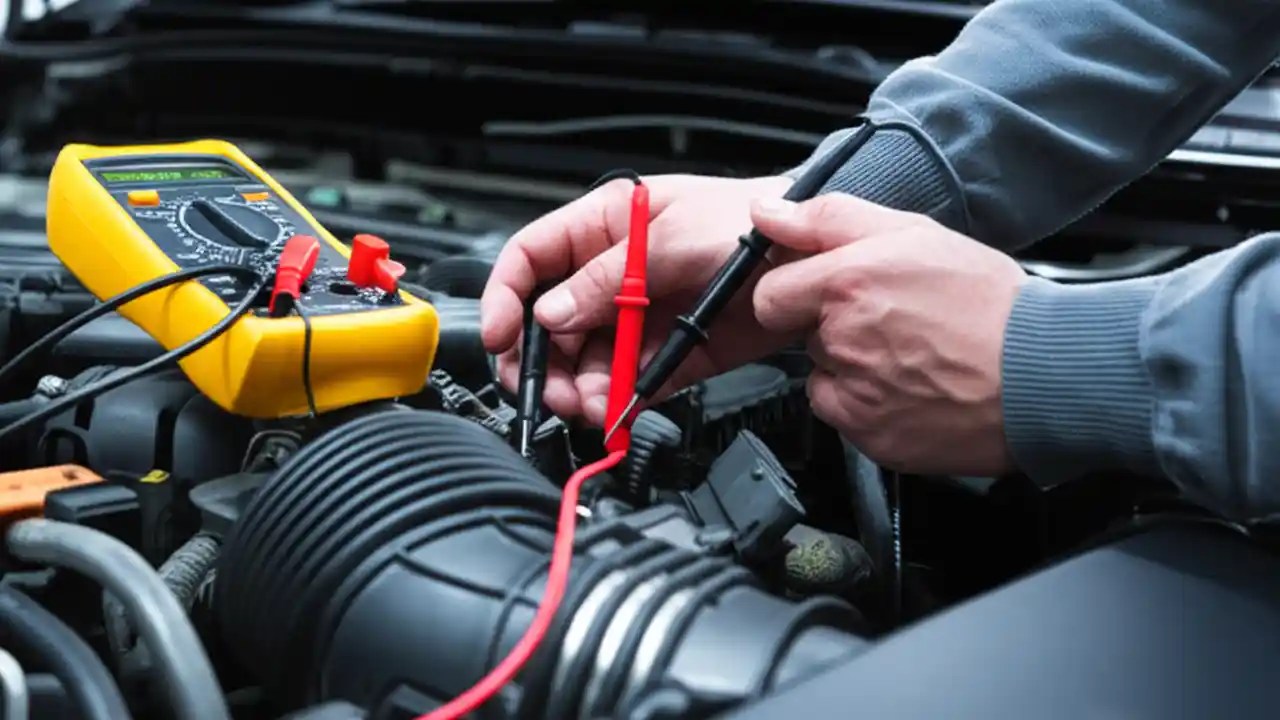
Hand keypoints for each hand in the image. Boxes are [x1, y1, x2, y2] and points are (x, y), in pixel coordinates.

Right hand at [481, 174, 794, 424]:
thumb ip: (608, 278)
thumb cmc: (747, 221)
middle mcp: (613, 275)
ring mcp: (639, 316)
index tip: (499, 336)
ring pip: (588, 361)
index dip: (506, 297)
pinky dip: (620, 401)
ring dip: (581, 389)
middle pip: (551, 323)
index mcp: (604, 227)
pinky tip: (617, 410)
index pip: (532, 259)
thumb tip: (553, 313)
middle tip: (548, 390)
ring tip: (589, 406)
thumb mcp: (670, 236)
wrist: (808, 256)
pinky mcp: (669, 353)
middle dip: (543, 361)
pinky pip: (631, 382)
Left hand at [750, 194, 1027, 475]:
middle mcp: (842, 341)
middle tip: (892, 320)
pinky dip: (867, 404)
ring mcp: (854, 394)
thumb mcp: (912, 233)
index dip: (795, 291)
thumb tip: (765, 212)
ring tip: (911, 354)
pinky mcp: (870, 436)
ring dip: (852, 366)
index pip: (768, 294)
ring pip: (825, 374)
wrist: (1044, 374)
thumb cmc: (990, 304)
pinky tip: (911, 387)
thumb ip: (827, 219)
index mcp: (846, 284)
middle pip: (802, 334)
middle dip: (833, 325)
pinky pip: (845, 414)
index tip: (826, 292)